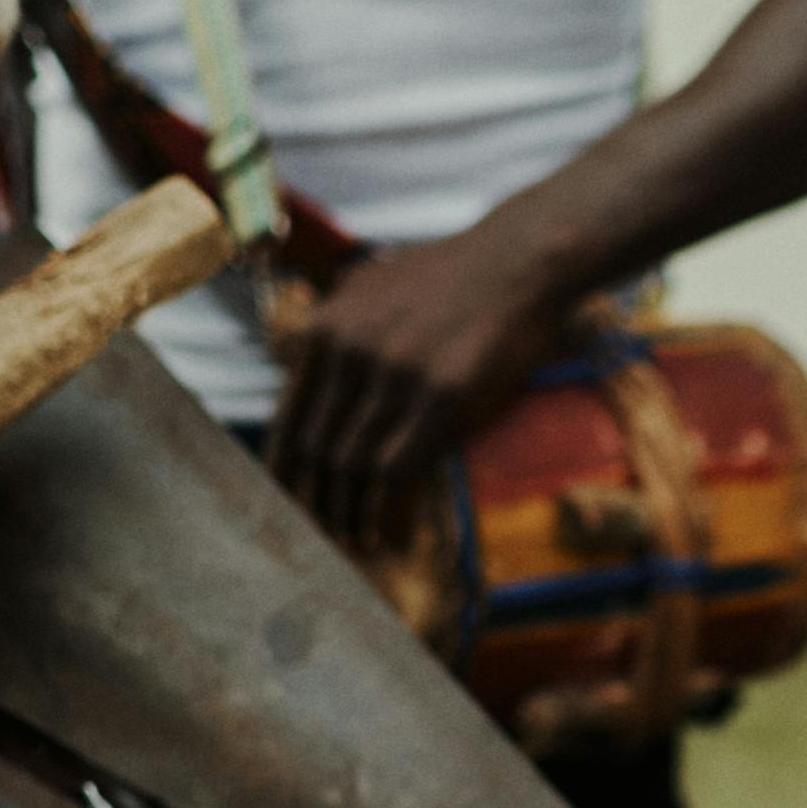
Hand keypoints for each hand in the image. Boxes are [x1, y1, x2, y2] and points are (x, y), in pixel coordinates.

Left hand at [269, 229, 558, 546]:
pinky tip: (392, 537)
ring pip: (353, 467)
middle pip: (317, 451)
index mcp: (326, 330)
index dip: (287, 474)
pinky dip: (388, 514)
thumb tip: (306, 378)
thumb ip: (338, 334)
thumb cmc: (453, 277)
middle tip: (326, 542)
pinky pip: (397, 473)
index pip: (290, 420)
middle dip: (318, 506)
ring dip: (352, 518)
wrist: (519, 259)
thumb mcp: (372, 290)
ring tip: (359, 547)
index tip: (293, 507)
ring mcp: (393, 376)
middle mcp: (349, 353)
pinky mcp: (441, 399)